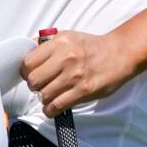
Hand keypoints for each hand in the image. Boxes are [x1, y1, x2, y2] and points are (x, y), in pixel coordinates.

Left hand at [20, 30, 135, 118]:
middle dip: (34, 86)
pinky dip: (51, 110)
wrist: (120, 53)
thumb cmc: (92, 47)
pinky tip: (54, 106)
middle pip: (33, 81)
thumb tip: (26, 53)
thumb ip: (46, 44)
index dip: (26, 71)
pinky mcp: (84, 91)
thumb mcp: (67, 37)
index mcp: (59, 42)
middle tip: (41, 85)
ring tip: (51, 94)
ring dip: (44, 98)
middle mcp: (66, 57)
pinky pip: (56, 106)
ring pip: (44, 95)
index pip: (27, 62)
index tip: (30, 74)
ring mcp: (75, 75)